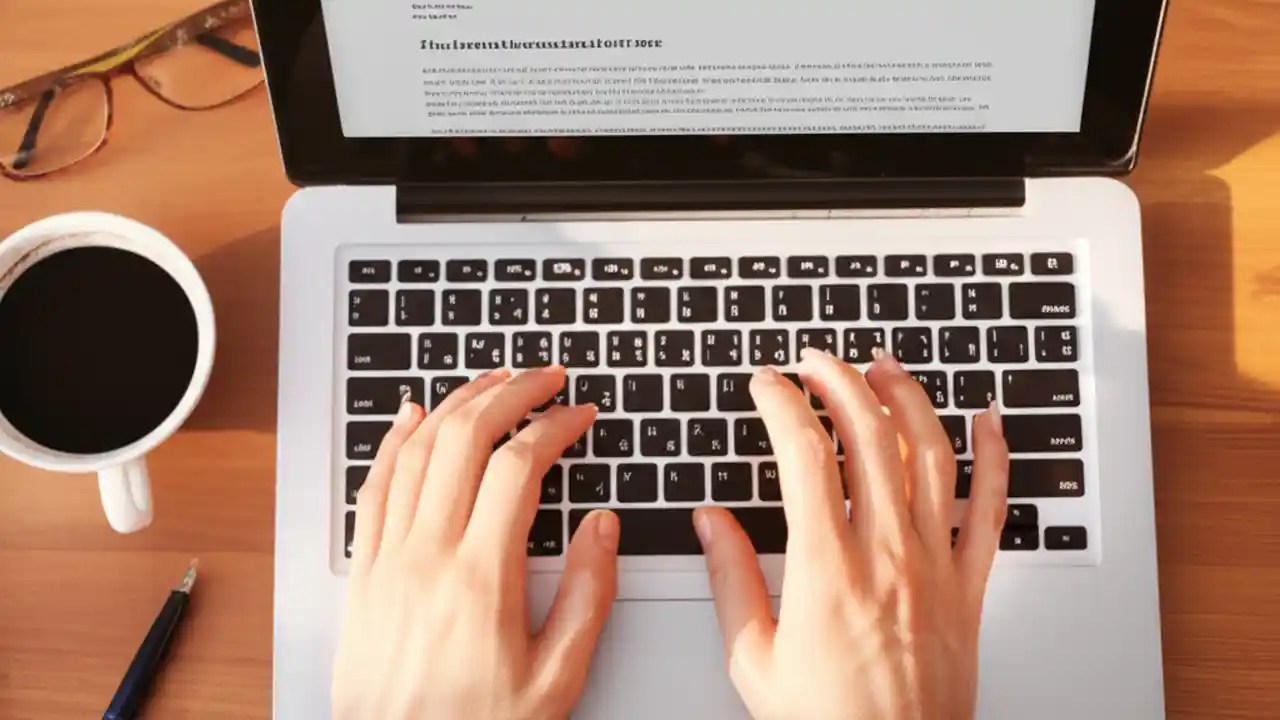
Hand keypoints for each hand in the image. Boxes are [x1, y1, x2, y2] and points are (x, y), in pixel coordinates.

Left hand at [332, 367, 619, 719]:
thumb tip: (602, 527)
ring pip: (417, 451)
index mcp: (482, 578)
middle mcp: (428, 555)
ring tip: (492, 379)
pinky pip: (373, 487)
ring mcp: (387, 559)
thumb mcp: (555, 678)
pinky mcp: (361, 572)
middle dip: (509, 392)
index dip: (554, 426)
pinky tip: (412, 416)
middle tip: (543, 376)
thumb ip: (586, 596)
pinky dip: (395, 441)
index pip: (520, 467)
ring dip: (456, 403)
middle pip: (465, 440)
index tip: (579, 414)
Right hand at [694, 349, 1008, 719]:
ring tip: (883, 367)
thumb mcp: (753, 656)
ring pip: (929, 455)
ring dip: (906, 398)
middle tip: (816, 361)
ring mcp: (934, 565)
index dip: (781, 403)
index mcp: (825, 567)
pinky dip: (995, 456)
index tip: (767, 385)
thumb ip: (730, 578)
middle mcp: (885, 554)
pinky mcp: (969, 586)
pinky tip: (987, 421)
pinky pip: (991, 508)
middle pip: (868, 436)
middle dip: (839, 381)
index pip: (803, 453)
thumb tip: (711, 521)